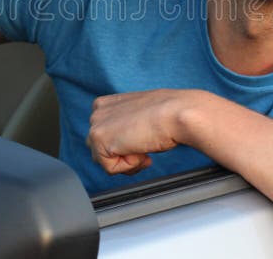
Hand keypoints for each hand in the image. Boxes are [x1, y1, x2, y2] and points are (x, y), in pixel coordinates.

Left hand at [86, 89, 202, 175]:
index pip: (106, 136)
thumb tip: (126, 143)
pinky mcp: (99, 139)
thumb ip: (128, 127)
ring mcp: (96, 124)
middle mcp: (98, 111)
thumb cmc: (168, 114)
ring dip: (126, 161)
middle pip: (102, 150)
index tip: (143, 140)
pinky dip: (128, 166)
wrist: (176, 113)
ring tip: (144, 149)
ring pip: (104, 160)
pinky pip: (110, 168)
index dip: (126, 146)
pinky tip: (140, 150)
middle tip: (145, 149)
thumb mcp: (143, 118)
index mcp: (108, 104)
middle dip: (124, 155)